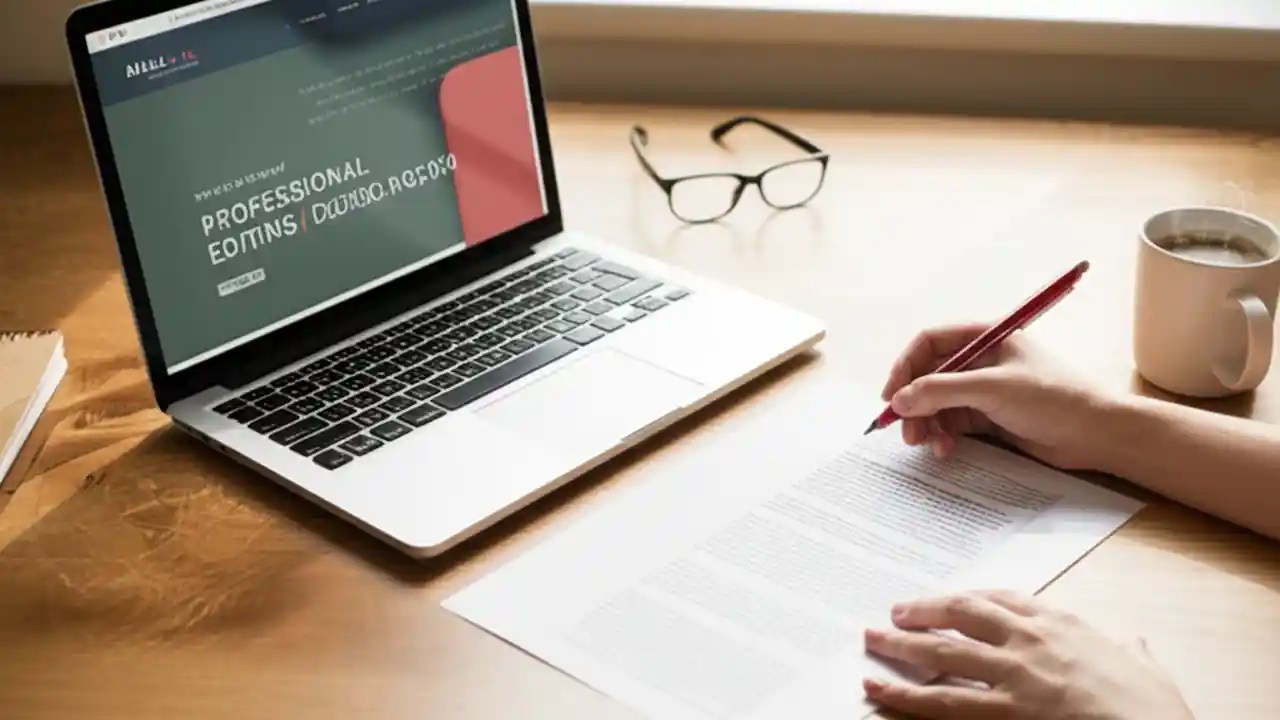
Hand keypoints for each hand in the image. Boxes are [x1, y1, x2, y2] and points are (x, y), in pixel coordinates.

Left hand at [862, 590, 1193, 719]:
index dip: (966, 598)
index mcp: (1063, 624)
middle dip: (923, 610)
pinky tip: (878, 689)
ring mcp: (1014, 677)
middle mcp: (1031, 641)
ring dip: (901, 645)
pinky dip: (903, 694)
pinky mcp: (1005, 714)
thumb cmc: (1154, 711)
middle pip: (962, 613)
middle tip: (895, 613)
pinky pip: (942, 701)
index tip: (947, 599)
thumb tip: (1134, 642)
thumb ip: (1132, 651)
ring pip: (942, 652)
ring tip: (872, 640)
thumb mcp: (1147, 670)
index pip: (1001, 598)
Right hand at [880, 323, 1113, 469]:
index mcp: (985, 336)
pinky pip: (953, 423)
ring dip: (927, 423)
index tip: (892, 396)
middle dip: (914, 402)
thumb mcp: (993, 389)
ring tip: (927, 444)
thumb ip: (942, 391)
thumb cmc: (1053, 398)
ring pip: (938, 403)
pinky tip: (946, 449)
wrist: (1098, 434)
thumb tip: (899, 401)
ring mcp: (985, 390)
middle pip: (929, 376)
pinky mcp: (991, 418)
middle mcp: (982, 360)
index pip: (929, 342)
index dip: (905, 367)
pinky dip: (943, 435)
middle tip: (906, 430)